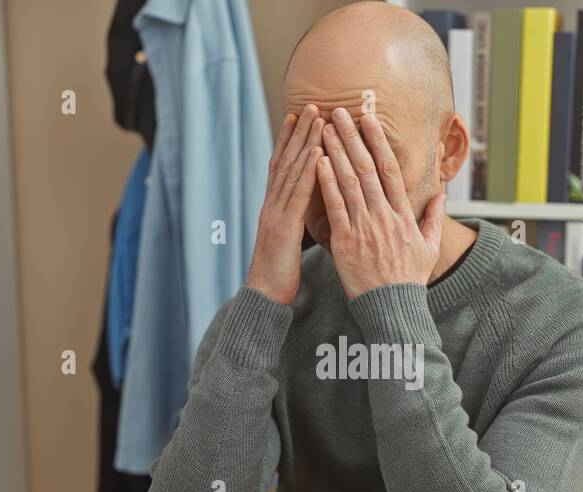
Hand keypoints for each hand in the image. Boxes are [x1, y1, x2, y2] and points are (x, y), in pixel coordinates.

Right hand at [244, 104, 324, 304]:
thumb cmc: (278, 273)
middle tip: (313, 104)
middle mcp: (272, 204)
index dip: (290, 140)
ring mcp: (275, 212)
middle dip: (299, 131)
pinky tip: (318, 152)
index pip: (282, 166)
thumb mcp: (286, 241)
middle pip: (286, 160)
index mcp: (274, 207)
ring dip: (305, 141)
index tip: (300, 116)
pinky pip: (298, 194)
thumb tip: (300, 209)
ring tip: (317, 117)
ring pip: (292, 170)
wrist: (263, 296)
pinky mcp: (284, 226)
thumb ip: (291, 220)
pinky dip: (308, 170)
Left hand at [317, 107, 445, 299]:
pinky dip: (326, 182)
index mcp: (403, 214)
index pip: (390, 169)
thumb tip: (441, 197)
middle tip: (340, 112)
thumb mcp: (429, 248)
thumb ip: (432, 220)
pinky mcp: (346, 241)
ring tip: (325, 128)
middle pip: (368, 168)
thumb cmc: (408, 280)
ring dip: (336, 152)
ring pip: (350, 181)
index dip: (379, 141)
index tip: (370, 119)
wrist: (392, 307)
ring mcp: (365, 227)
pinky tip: (317, 161)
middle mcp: (384, 216)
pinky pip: (335, 206)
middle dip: (353, 137)